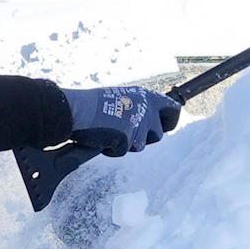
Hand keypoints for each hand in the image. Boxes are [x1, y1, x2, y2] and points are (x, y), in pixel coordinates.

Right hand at [65, 83, 182, 155]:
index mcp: (145, 96)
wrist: (76, 109)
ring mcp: (138, 124)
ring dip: (125, 144)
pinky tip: (100, 138)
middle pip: (158, 135)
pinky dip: (111, 149)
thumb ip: (138, 108)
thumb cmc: (93, 104)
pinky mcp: (127, 138)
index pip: (173, 109)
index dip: (170, 120)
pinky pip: (121, 151)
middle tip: (127, 134)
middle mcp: (146, 109)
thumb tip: (148, 122)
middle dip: (144, 138)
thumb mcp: (122, 98)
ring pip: (139, 146)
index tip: (165, 126)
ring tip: (108, 131)